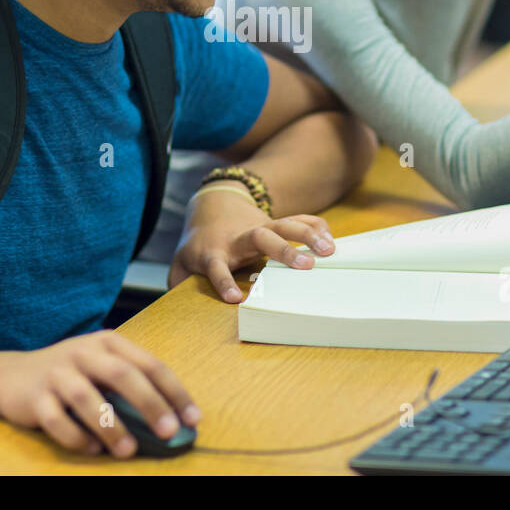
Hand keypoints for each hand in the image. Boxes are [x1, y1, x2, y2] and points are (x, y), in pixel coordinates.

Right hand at [0, 330, 198, 458]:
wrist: (9, 377)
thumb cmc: (70, 375)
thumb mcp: (101, 367)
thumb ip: (132, 383)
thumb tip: (172, 419)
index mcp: (108, 342)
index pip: (149, 364)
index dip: (174, 391)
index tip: (193, 419)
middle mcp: (83, 352)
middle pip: (121, 375)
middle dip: (149, 404)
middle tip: (168, 432)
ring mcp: (56, 373)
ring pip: (86, 397)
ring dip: (111, 425)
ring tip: (129, 450)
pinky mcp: (33, 398)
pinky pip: (56, 420)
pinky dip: (76, 436)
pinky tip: (92, 449)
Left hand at [169, 188, 334, 302]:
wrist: (213, 206)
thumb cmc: (199, 245)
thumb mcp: (180, 263)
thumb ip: (178, 283)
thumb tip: (177, 303)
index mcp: (214, 251)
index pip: (217, 267)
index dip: (224, 282)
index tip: (235, 299)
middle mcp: (239, 238)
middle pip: (261, 238)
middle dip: (284, 250)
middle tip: (307, 266)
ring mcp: (260, 226)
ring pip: (285, 224)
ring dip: (308, 235)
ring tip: (330, 250)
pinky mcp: (276, 222)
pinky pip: (299, 219)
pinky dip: (316, 227)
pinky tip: (332, 240)